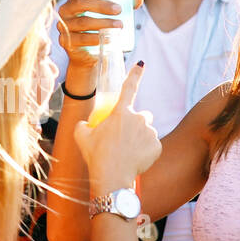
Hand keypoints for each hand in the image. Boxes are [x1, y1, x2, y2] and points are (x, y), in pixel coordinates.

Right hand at [56, 0, 142, 93]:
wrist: (91, 52)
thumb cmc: (101, 26)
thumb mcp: (112, 14)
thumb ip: (125, 4)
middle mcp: (67, 9)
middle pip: (81, 3)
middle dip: (101, 5)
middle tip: (118, 10)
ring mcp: (64, 25)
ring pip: (83, 21)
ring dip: (102, 23)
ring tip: (119, 25)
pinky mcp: (66, 41)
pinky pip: (80, 38)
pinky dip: (94, 38)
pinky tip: (107, 38)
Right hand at [73, 62, 160, 193]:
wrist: (112, 177)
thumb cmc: (96, 156)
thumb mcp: (81, 138)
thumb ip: (83, 126)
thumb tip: (84, 125)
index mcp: (120, 112)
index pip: (129, 88)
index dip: (135, 74)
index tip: (141, 63)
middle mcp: (138, 118)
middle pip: (141, 116)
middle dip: (136, 124)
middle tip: (125, 139)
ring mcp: (150, 132)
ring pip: (148, 131)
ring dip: (141, 138)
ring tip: (128, 153)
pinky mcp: (158, 146)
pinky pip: (153, 145)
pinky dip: (146, 151)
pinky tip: (136, 160)